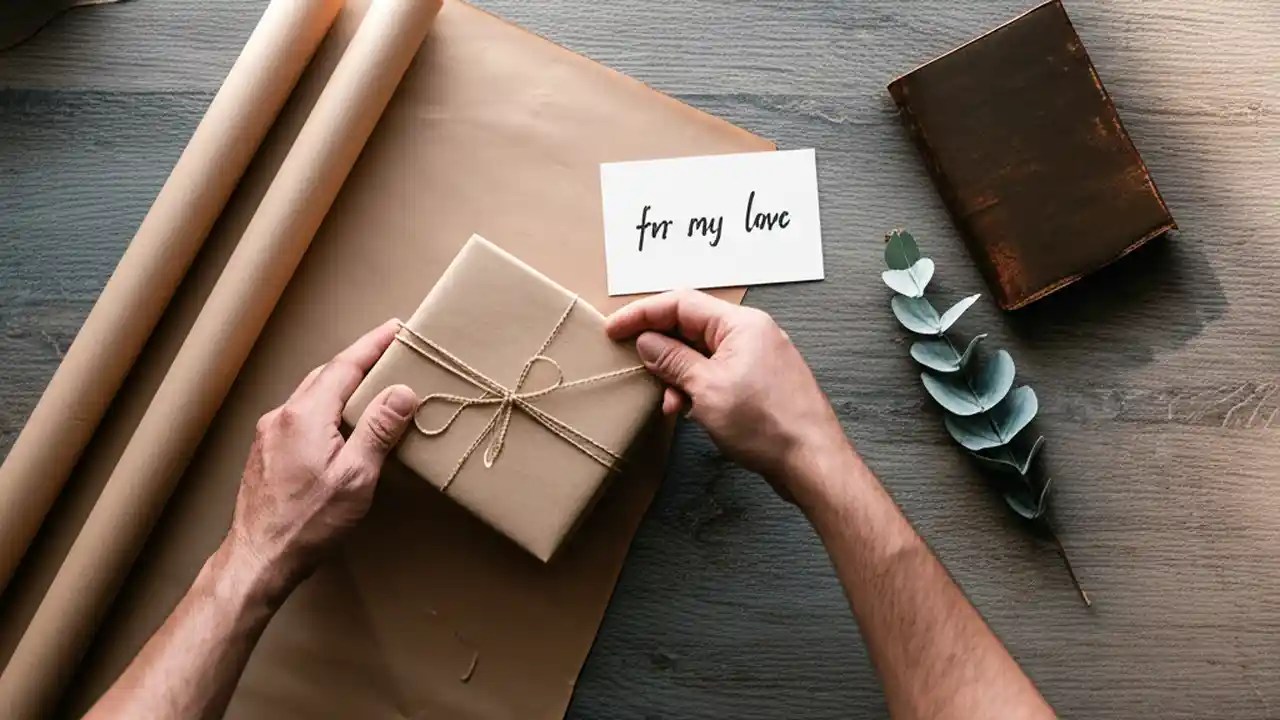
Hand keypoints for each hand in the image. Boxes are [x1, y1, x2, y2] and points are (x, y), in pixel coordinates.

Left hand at [226, 320, 416, 594]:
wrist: (259, 558)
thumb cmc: (308, 523)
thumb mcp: (356, 477)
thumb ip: (379, 430)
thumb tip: (402, 391)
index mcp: (305, 415)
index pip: (345, 366)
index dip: (373, 345)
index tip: (397, 328)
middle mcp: (282, 416)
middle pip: (326, 375)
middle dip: (359, 361)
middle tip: (390, 353)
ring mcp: (269, 434)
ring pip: (311, 395)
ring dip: (341, 384)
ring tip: (371, 385)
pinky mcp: (265, 452)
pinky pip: (300, 415)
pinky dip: (325, 407)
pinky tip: (340, 423)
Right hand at [606, 290, 847, 502]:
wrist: (812, 461)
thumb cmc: (768, 424)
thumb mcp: (707, 389)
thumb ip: (673, 360)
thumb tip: (647, 342)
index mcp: (741, 324)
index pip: (681, 303)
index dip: (642, 314)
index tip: (613, 329)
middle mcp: (751, 334)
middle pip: (691, 326)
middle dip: (660, 348)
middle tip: (633, 364)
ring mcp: (758, 358)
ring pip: (702, 353)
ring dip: (678, 375)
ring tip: (670, 404)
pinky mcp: (760, 382)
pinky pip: (718, 373)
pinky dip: (698, 387)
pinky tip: (690, 410)